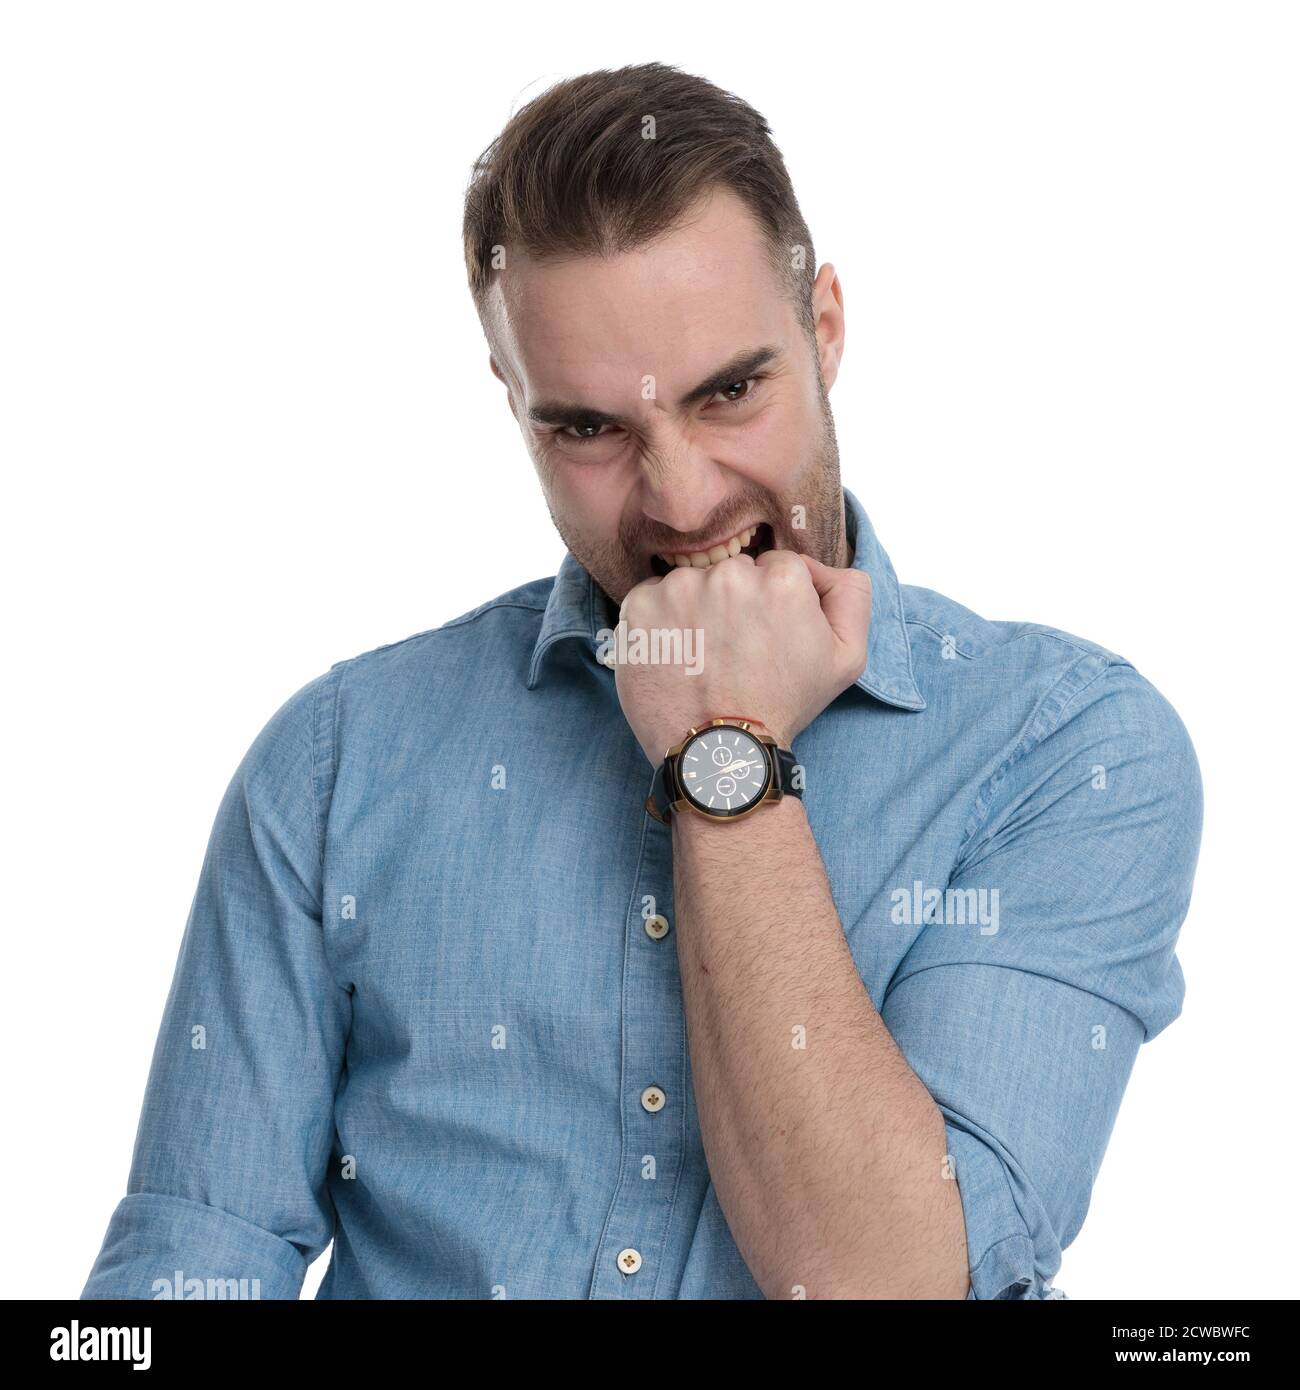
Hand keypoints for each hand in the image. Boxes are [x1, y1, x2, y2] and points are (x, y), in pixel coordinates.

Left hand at [614, 549, 871, 764]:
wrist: (719, 752)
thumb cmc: (782, 706)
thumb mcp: (846, 658)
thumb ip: (850, 596)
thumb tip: (823, 567)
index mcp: (782, 579)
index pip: (775, 567)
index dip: (772, 604)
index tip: (765, 637)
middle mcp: (730, 575)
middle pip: (733, 571)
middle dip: (734, 603)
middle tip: (734, 651)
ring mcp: (679, 588)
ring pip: (692, 583)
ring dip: (695, 610)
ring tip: (702, 658)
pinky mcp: (640, 606)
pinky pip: (652, 597)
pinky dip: (660, 622)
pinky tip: (675, 655)